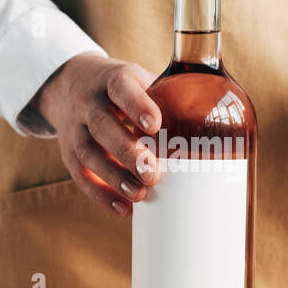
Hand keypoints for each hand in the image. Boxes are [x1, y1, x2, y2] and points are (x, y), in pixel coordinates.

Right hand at [32, 52, 162, 215]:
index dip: (136, 105)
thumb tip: (220, 129)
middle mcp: (89, 102)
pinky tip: (123, 208)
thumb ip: (170, 99)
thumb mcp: (141, 81)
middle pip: (102, 125)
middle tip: (152, 173)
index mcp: (113, 79)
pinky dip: (100, 194)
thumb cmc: (123, 90)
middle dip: (127, 151)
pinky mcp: (68, 150)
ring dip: (114, 177)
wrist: (70, 85)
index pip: (120, 87)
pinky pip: (79, 174)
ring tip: (139, 194)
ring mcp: (75, 127)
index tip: (154, 125)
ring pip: (88, 152)